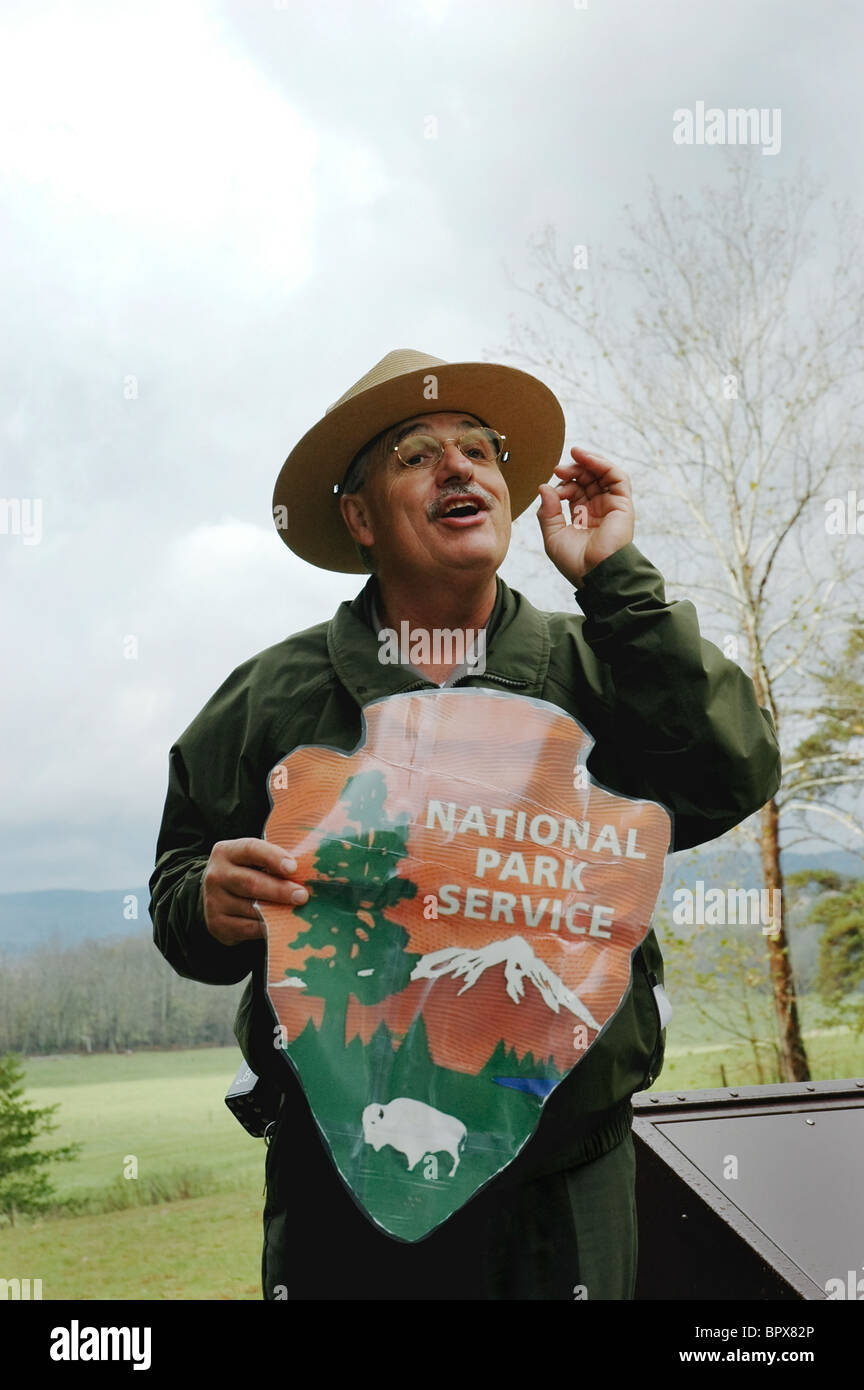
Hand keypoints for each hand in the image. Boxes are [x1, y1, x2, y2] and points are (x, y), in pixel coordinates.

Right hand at [201, 837, 307, 945]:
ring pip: (251, 909)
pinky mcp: (217, 925)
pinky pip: (248, 929)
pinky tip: (282, 925)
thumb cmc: (248, 872)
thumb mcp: (255, 859)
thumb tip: (310, 868)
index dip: (273, 857)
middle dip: (280, 890)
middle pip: (251, 883)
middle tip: (302, 896)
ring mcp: (214, 902)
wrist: (219, 896)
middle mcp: (216, 875)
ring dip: (277, 912)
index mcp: (227, 852)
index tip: (293, 867)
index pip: (251, 850)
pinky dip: (268, 928)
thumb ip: (276, 860)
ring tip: (298, 912)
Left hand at [536, 446, 634, 586]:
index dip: (562, 484)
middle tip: (558, 469)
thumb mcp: (553, 536)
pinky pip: (617, 477)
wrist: (595, 574)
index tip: (551, 488)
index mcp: (582, 516)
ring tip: (574, 454)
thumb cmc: (575, 562)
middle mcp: (598, 509)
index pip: (574, 489)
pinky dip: (603, 464)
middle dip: (573, 470)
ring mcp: (611, 505)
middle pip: (588, 479)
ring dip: (588, 461)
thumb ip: (547, 512)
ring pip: (603, 474)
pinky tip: (587, 459)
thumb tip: (544, 487)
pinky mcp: (623, 504)